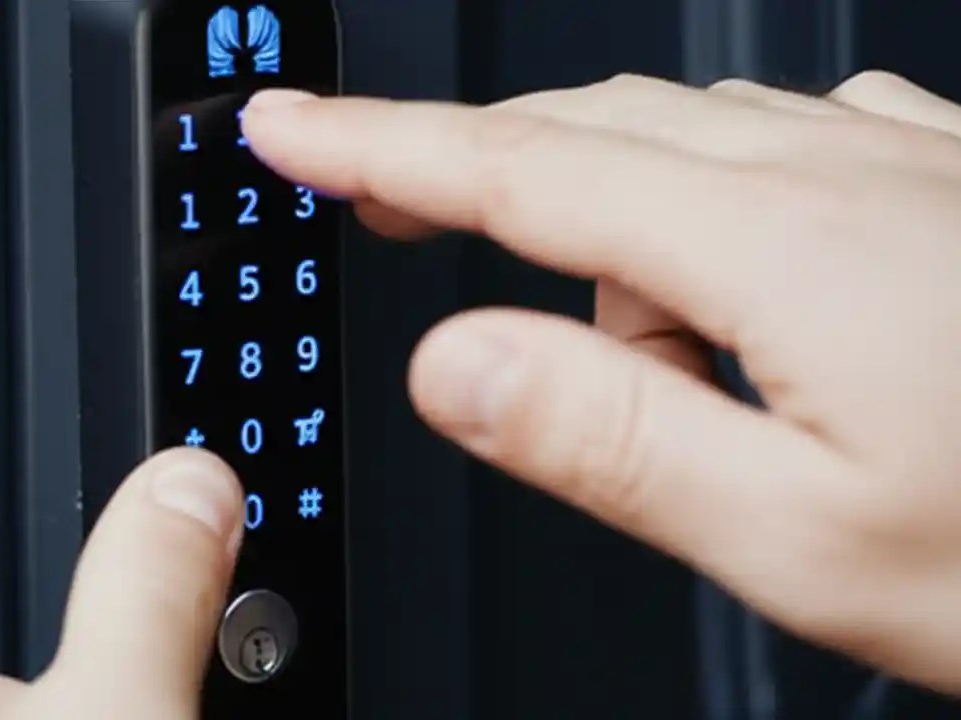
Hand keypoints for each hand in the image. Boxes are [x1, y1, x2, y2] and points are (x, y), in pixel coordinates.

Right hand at [244, 71, 960, 693]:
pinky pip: (768, 157)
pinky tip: (743, 289)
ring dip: (606, 233)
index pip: (512, 170)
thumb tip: (457, 364)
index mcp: (777, 250)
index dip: (377, 148)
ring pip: (673, 153)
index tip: (284, 126)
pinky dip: (703, 214)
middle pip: (581, 136)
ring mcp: (894, 163)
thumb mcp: (803, 539)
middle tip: (376, 200)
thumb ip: (609, 438)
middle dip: (461, 165)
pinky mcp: (936, 180)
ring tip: (666, 377)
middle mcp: (834, 173)